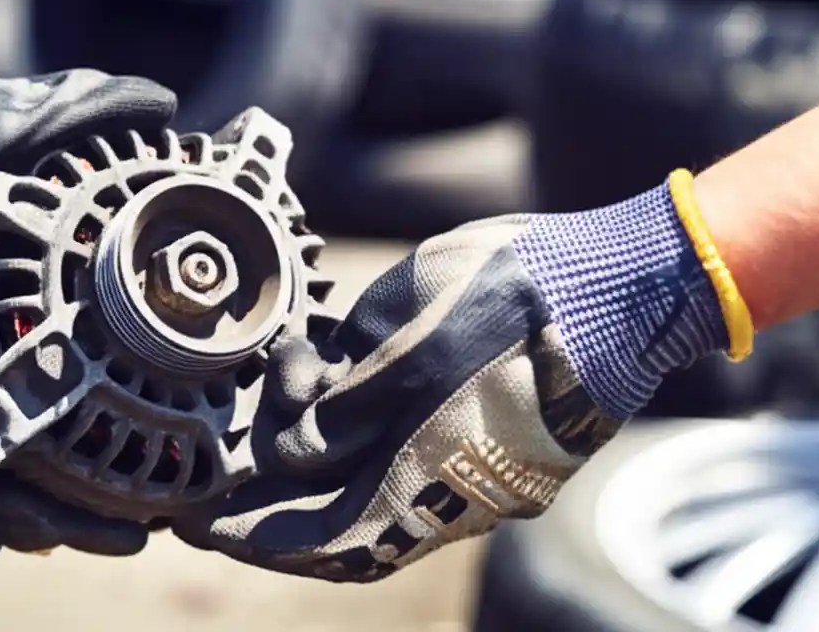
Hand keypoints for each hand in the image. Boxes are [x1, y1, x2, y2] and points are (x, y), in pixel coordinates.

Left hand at [0, 67, 176, 554]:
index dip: (127, 398)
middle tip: (138, 513)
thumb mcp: (9, 123)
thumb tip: (167, 104)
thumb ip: (86, 109)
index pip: (78, 360)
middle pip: (44, 431)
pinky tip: (12, 539)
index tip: (176, 420)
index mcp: (11, 294)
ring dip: (45, 515)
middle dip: (90, 487)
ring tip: (96, 535)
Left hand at [174, 177, 746, 581]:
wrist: (617, 278)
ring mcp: (453, 447)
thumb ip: (347, 410)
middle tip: (204, 484)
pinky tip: (309, 368)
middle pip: (335, 512)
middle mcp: (442, 480)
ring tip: (266, 397)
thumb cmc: (523, 302)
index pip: (329, 540)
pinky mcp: (458, 409)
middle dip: (266, 497)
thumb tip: (291, 456)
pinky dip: (339, 410)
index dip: (258, 539)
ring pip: (356, 471)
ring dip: (302, 442)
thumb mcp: (417, 346)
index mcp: (437, 482)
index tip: (200, 526)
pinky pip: (385, 432)